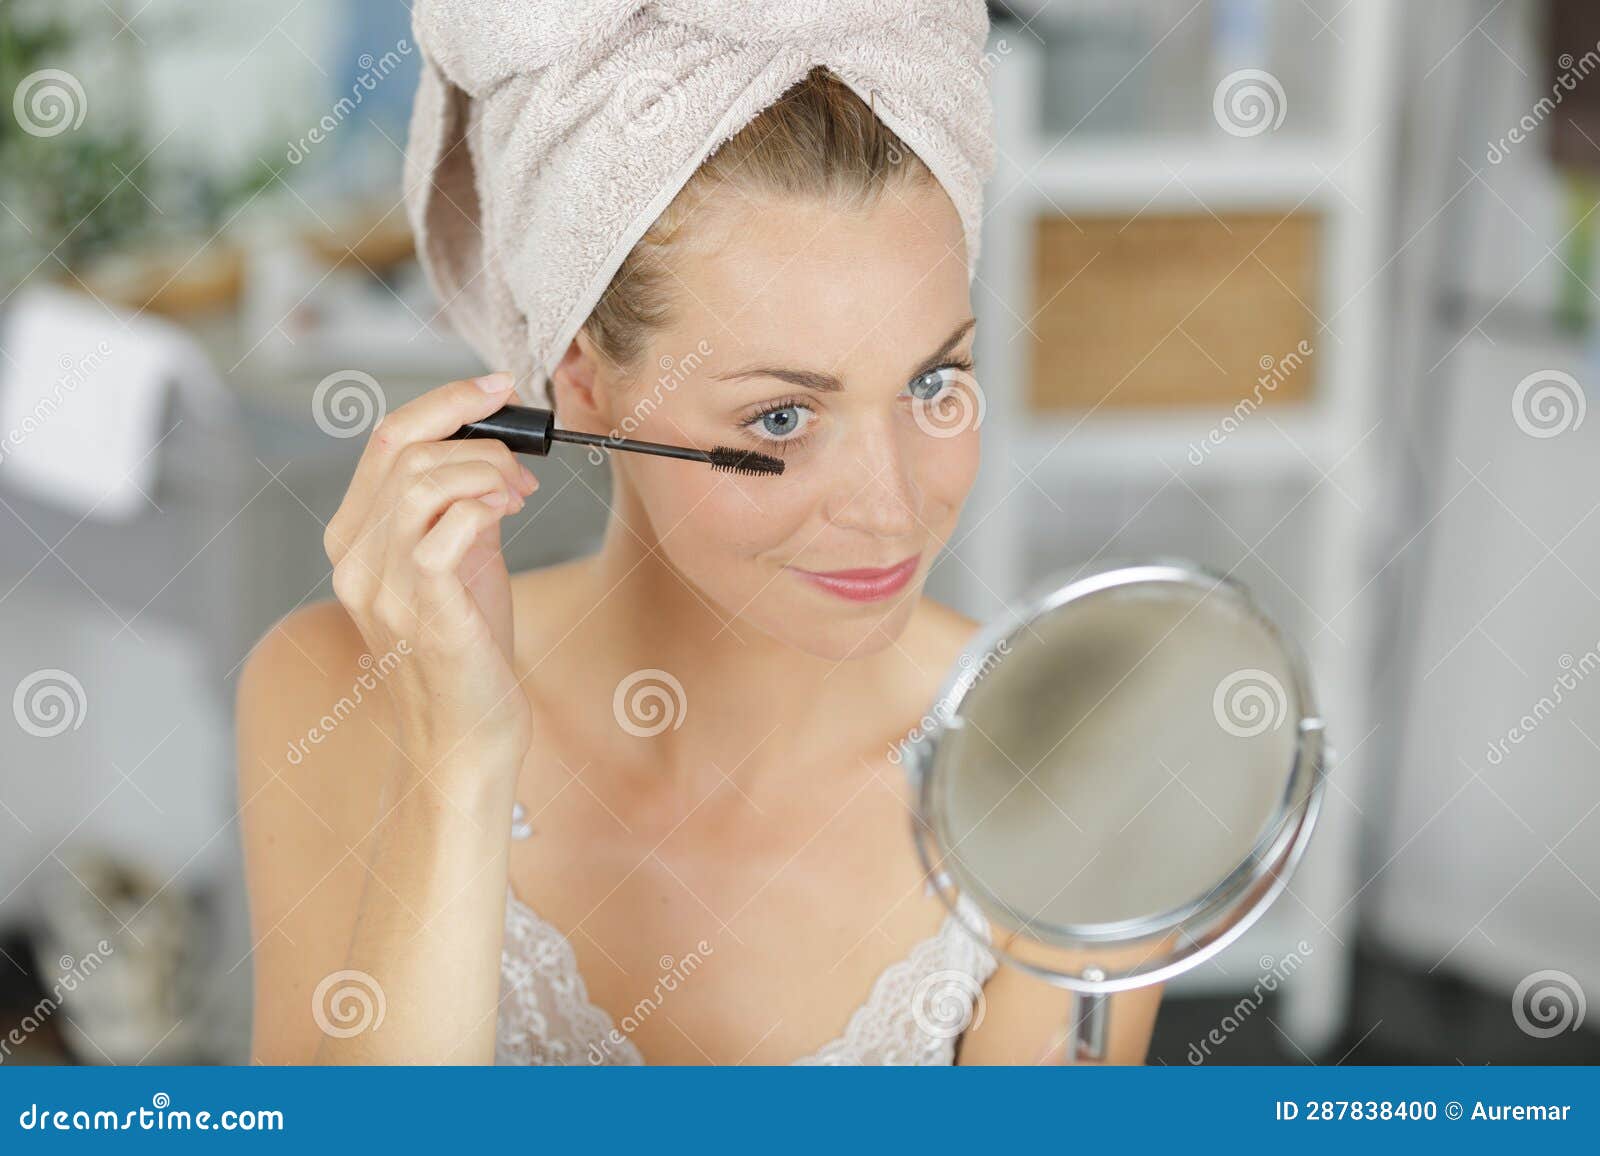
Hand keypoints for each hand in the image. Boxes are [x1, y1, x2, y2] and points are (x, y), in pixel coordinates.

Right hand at [324, 372, 538, 768]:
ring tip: (520, 497)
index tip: (498, 387)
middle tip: (524, 465)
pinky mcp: (421, 608)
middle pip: (404, 448)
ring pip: (425, 479)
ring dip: (488, 471)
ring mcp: (381, 584)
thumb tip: (489, 452)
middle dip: (477, 434)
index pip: (386, 439)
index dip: (445, 400)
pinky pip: (447, 524)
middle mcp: (354, 557)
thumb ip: (458, 507)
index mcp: (354, 539)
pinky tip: (511, 514)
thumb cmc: (467, 652)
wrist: (466, 736)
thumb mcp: (458, 563)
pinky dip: (485, 503)